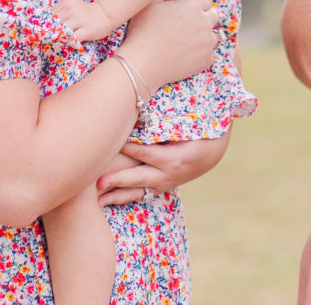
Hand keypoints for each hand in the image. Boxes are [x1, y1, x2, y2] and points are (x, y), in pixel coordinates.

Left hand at [51, 0, 117, 42]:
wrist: (105, 14)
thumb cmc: (86, 13)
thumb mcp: (72, 7)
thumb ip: (61, 13)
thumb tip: (46, 25)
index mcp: (67, 4)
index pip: (50, 15)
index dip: (45, 23)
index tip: (42, 30)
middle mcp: (72, 10)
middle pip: (54, 23)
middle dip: (50, 31)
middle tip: (46, 38)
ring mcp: (79, 20)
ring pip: (62, 31)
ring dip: (58, 37)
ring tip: (56, 41)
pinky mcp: (86, 31)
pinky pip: (72, 38)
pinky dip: (68, 42)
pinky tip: (67, 42)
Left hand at [95, 136, 229, 204]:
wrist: (213, 152)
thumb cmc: (197, 132)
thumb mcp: (185, 127)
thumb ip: (163, 123)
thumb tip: (140, 108)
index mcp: (173, 159)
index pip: (144, 152)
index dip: (126, 148)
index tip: (109, 144)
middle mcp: (167, 175)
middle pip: (138, 177)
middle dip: (118, 179)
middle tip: (99, 182)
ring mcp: (164, 184)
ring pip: (137, 192)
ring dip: (117, 196)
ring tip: (98, 201)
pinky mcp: (161, 188)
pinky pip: (141, 195)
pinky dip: (125, 198)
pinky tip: (108, 201)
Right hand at [120, 0, 220, 87]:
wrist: (142, 64)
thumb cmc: (142, 31)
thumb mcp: (149, 4)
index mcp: (193, 6)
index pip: (207, 1)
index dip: (198, 4)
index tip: (191, 10)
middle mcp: (204, 23)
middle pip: (215, 16)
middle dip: (206, 17)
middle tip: (193, 24)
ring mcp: (207, 43)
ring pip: (214, 36)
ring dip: (206, 36)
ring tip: (191, 40)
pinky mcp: (205, 60)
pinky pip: (211, 55)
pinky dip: (203, 54)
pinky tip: (191, 55)